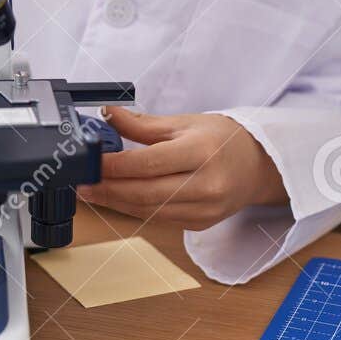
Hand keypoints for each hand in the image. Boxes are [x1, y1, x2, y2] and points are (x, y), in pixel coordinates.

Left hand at [76, 107, 288, 228]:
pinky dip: (134, 209)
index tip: (91, 162)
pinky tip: (116, 199)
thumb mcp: (184, 123)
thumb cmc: (223, 140)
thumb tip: (107, 116)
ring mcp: (205, 209)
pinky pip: (159, 219)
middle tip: (82, 182)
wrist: (258, 166)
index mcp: (202, 152)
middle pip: (145, 192)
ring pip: (149, 210)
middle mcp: (207, 185)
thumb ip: (143, 124)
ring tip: (92, 191)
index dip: (114, 166)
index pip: (149, 163)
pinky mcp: (200, 223)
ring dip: (116, 202)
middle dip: (108, 189)